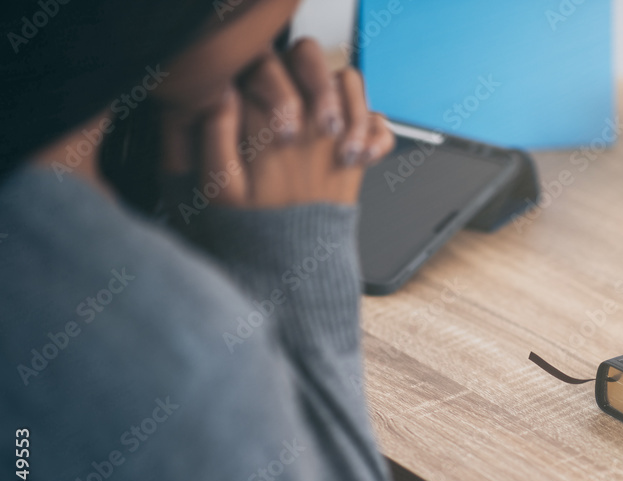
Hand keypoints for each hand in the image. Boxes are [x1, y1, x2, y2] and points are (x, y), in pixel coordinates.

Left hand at [162, 38, 393, 207]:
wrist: (289, 252)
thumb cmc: (253, 220)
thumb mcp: (223, 184)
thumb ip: (216, 135)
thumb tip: (226, 93)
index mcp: (254, 105)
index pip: (267, 65)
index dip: (281, 93)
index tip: (287, 138)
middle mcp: (291, 103)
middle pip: (310, 59)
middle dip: (324, 94)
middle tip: (326, 133)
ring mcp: (325, 120)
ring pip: (348, 80)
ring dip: (355, 112)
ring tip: (348, 153)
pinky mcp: (353, 141)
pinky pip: (377, 120)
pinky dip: (379, 137)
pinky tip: (365, 160)